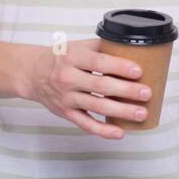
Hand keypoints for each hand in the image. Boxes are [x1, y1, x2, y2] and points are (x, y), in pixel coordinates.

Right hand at [0, 23, 149, 139]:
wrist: (32, 73)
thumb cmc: (61, 58)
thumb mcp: (77, 46)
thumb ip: (102, 47)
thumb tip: (134, 49)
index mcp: (72, 57)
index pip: (98, 63)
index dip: (119, 67)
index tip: (139, 71)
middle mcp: (67, 78)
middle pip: (101, 86)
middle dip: (127, 91)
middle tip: (147, 93)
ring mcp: (66, 98)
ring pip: (97, 106)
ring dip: (122, 111)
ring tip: (141, 113)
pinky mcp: (66, 113)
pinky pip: (86, 124)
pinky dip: (103, 130)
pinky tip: (120, 132)